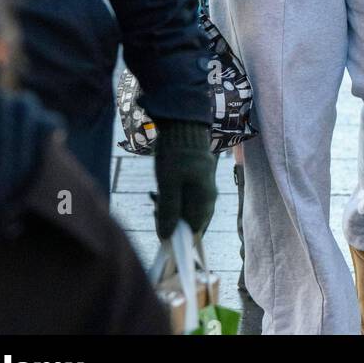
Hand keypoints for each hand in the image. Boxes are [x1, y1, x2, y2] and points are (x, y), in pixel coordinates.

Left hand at [153, 120, 216, 239]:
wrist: (184, 125)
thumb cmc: (175, 154)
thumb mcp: (167, 184)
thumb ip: (168, 211)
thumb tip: (165, 237)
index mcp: (205, 200)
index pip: (192, 231)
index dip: (175, 233)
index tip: (158, 221)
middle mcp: (209, 197)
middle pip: (190, 222)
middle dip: (170, 219)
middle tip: (154, 206)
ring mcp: (205, 189)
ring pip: (186, 210)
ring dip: (169, 209)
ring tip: (154, 197)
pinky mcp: (198, 181)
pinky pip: (186, 199)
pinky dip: (173, 199)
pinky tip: (159, 191)